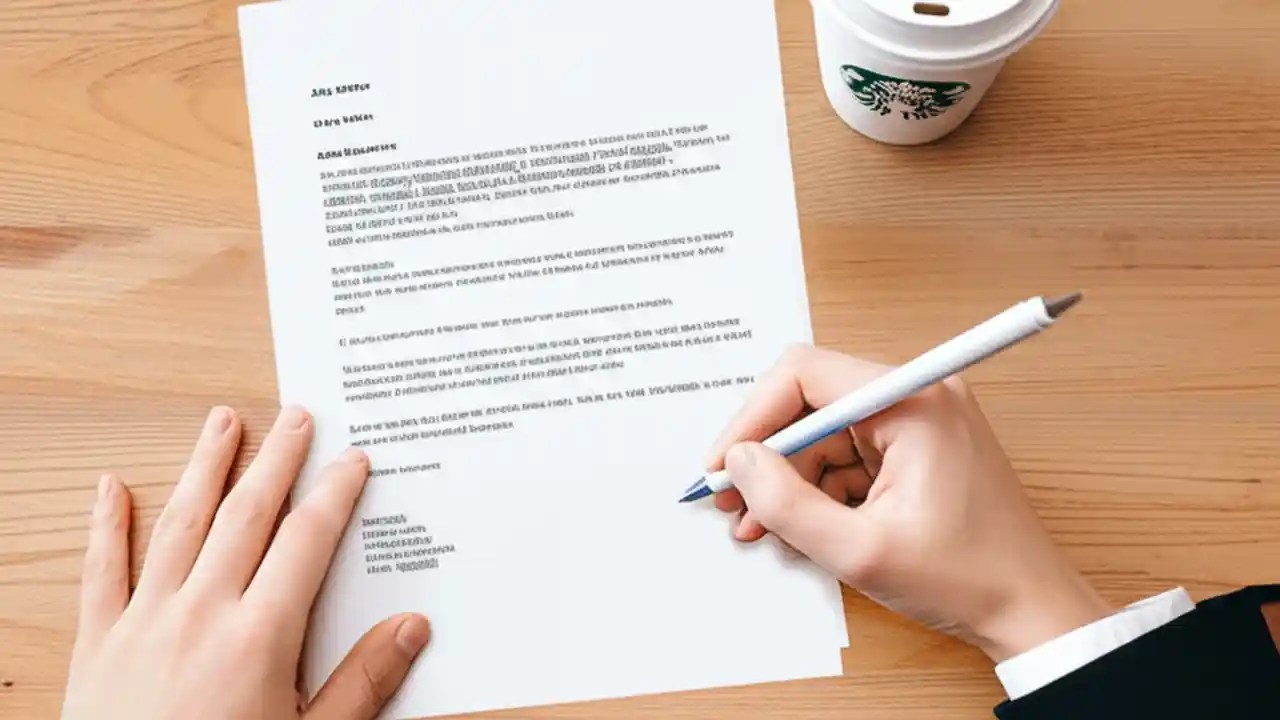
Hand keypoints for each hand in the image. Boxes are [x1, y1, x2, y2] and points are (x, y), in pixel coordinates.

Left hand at [62, 406, 429, 719]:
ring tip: (222, 423)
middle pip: (246, 515)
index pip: (307, 541)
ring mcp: (144, 623)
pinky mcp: (98, 644)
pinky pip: (102, 571)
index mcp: (260, 636)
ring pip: (180, 524)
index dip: (334, 493)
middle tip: (296, 416)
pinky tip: (111, 487)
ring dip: (205, 467)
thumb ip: (363, 682)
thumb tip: (413, 628)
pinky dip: (107, 525)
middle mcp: (201, 614)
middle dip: (276, 460)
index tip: (351, 460)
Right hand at [706, 346, 1110, 661]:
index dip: (753, 417)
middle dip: (768, 455)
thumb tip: (739, 464)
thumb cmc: (969, 577)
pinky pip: (847, 456)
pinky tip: (799, 527)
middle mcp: (917, 396)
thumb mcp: (860, 549)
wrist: (1030, 611)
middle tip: (731, 498)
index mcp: (913, 400)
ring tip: (762, 525)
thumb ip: (786, 503)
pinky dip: (817, 490)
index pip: (804, 374)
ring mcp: (918, 422)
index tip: (725, 464)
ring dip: (788, 479)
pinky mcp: (915, 450)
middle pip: (810, 403)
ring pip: (823, 435)